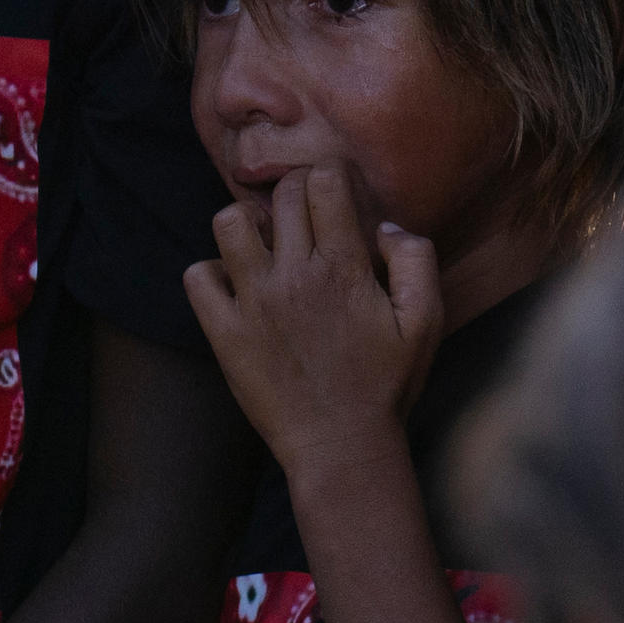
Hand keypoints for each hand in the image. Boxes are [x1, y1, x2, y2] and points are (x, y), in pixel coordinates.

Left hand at [184, 166, 443, 475]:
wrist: (340, 446)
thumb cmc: (387, 385)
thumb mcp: (426, 322)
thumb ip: (416, 261)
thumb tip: (386, 226)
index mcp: (345, 267)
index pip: (323, 182)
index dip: (329, 176)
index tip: (334, 192)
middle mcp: (295, 276)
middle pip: (281, 195)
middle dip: (294, 192)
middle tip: (304, 217)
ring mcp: (254, 302)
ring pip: (229, 223)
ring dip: (247, 224)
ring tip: (265, 244)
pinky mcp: (225, 332)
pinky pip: (198, 277)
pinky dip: (211, 272)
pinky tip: (235, 286)